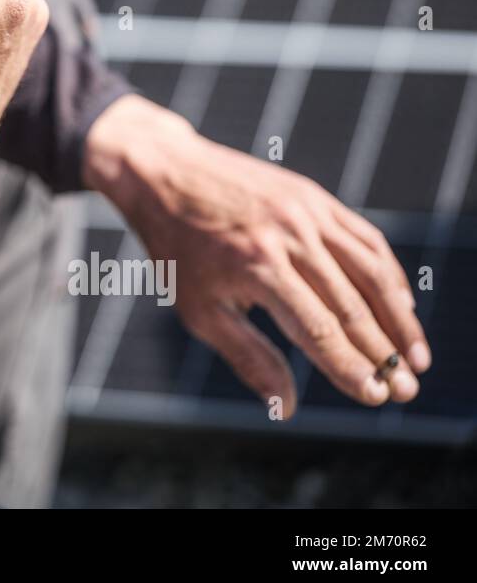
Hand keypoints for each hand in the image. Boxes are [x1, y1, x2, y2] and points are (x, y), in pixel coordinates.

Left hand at [84, 94, 430, 416]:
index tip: (376, 396)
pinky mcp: (316, 197)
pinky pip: (366, 240)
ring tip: (416, 358)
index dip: (350, 367)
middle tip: (406, 391)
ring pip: (370, 271)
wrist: (166, 174)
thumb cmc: (179, 250)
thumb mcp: (198, 308)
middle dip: (383, 354)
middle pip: (351, 305)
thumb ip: (247, 356)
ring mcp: (307, 212)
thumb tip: (287, 407)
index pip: (318, 329)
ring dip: (400, 318)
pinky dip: (389, 276)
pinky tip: (400, 307)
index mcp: (257, 267)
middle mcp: (290, 237)